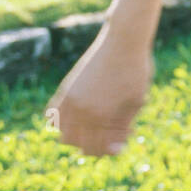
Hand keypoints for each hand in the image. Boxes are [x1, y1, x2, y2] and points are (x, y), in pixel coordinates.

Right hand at [46, 26, 153, 156]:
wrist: (123, 40)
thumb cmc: (136, 70)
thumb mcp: (136, 101)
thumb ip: (122, 128)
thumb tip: (114, 149)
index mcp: (101, 116)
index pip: (97, 148)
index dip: (112, 148)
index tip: (126, 133)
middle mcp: (81, 110)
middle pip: (80, 145)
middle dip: (97, 144)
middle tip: (115, 129)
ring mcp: (70, 99)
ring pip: (64, 134)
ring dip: (78, 136)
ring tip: (98, 124)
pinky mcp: (66, 88)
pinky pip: (54, 115)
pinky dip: (64, 121)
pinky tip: (82, 115)